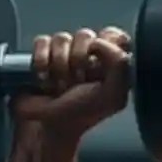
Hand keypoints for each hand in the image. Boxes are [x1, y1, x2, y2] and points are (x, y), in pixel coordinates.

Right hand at [12, 27, 131, 138]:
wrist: (47, 127)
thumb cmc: (81, 115)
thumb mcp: (112, 96)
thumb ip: (119, 66)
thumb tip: (101, 41)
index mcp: (111, 65)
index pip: (114, 35)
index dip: (105, 44)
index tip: (99, 63)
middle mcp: (89, 56)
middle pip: (85, 35)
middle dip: (79, 61)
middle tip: (77, 82)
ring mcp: (65, 54)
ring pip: (62, 38)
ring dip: (59, 65)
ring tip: (60, 85)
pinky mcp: (42, 54)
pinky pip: (42, 41)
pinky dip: (42, 61)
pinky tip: (44, 79)